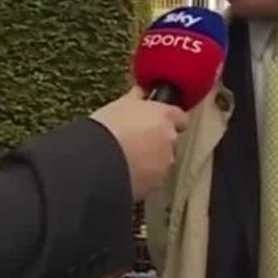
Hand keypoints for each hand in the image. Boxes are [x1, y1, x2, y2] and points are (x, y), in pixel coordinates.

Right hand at [91, 87, 188, 201]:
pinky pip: (153, 179)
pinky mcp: (156, 184)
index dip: (169, 120)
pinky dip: (144, 177)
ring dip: (151, 160)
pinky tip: (126, 173)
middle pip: (170, 140)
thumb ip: (136, 97)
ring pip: (163, 161)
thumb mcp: (120, 105)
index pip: (180, 117)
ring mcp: (164, 163)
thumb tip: (139, 92)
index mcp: (164, 116)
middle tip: (136, 141)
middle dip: (157, 142)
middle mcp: (170, 139)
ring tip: (127, 159)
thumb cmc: (107, 129)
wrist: (97, 161)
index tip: (158, 121)